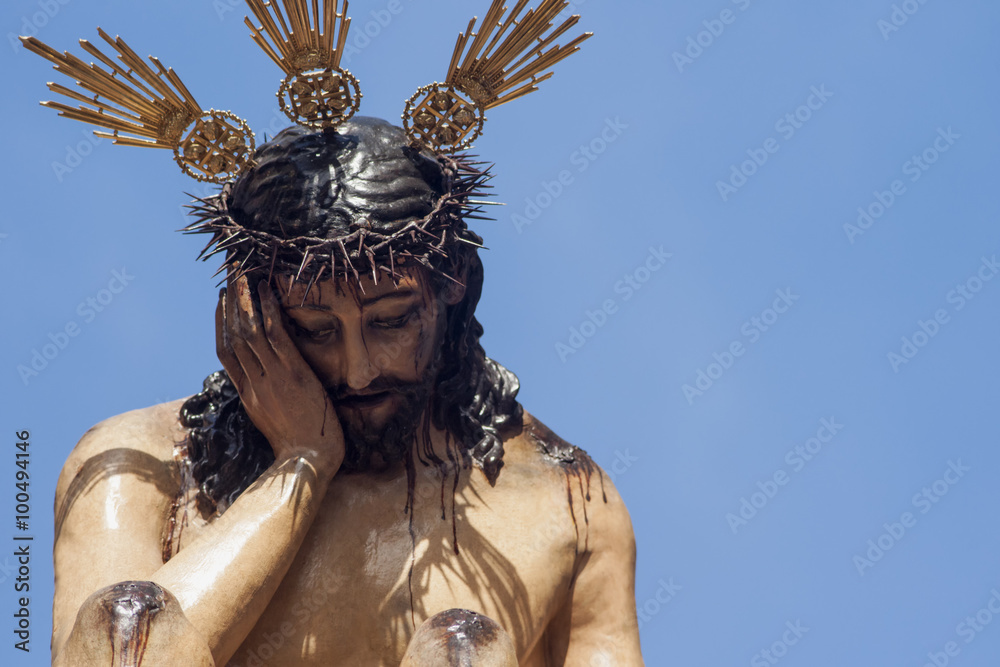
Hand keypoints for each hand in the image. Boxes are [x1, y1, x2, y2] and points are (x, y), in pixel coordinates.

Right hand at [216, 273, 343, 482]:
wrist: (309, 460)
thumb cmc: (299, 446)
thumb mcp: (274, 421)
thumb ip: (265, 400)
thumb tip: (262, 384)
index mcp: (247, 395)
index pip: (226, 354)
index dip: (221, 325)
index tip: (222, 303)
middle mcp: (253, 383)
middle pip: (233, 336)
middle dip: (230, 305)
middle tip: (229, 279)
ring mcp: (271, 377)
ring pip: (249, 332)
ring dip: (244, 300)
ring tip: (242, 275)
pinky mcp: (292, 374)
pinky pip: (275, 336)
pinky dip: (269, 310)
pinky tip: (267, 291)